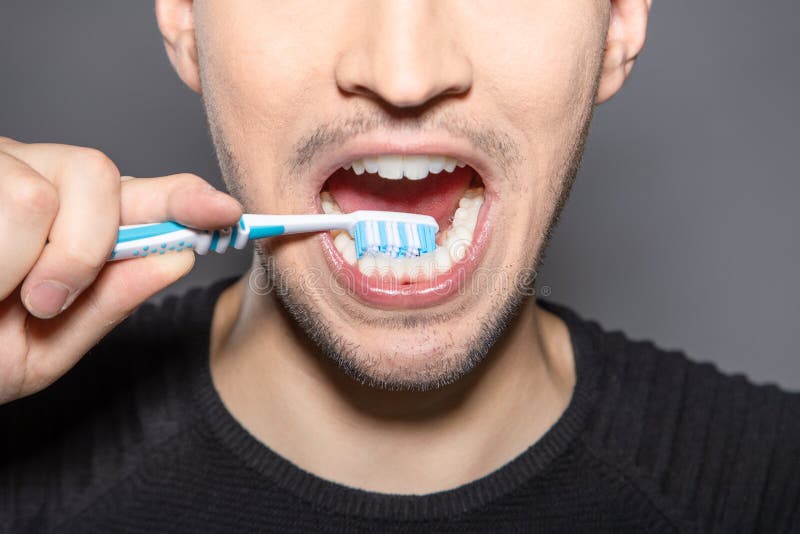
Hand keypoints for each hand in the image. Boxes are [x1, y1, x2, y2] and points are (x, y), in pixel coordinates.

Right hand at [0, 137, 241, 403]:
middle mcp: (30, 181)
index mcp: (68, 226)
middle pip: (96, 175)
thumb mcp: (42, 347)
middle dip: (82, 248)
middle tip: (38, 300)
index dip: (186, 197)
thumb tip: (176, 259)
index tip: (226, 211)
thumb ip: (107, 303)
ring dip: (19, 262)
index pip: (140, 197)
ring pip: (39, 194)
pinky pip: (5, 199)